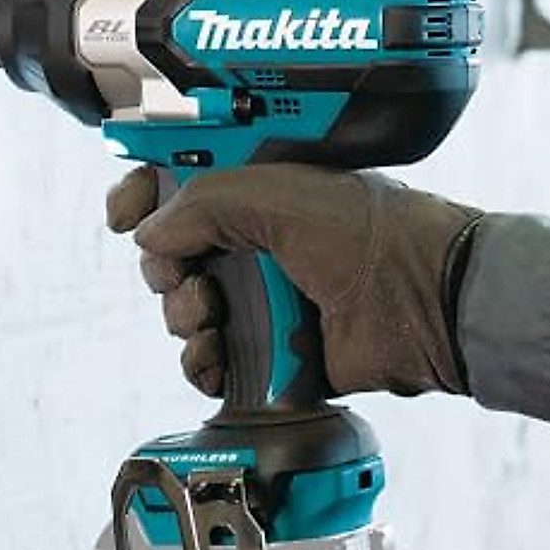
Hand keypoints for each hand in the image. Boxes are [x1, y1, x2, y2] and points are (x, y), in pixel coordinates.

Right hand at [106, 164, 481, 397]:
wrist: (426, 301)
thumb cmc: (368, 232)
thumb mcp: (277, 194)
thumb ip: (202, 203)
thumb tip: (149, 235)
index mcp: (255, 191)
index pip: (178, 186)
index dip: (143, 197)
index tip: (123, 216)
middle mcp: (254, 243)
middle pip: (170, 256)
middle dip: (165, 271)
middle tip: (191, 277)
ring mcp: (261, 298)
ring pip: (184, 311)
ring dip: (183, 318)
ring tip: (212, 317)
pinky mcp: (270, 352)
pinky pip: (209, 362)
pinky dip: (200, 363)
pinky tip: (214, 357)